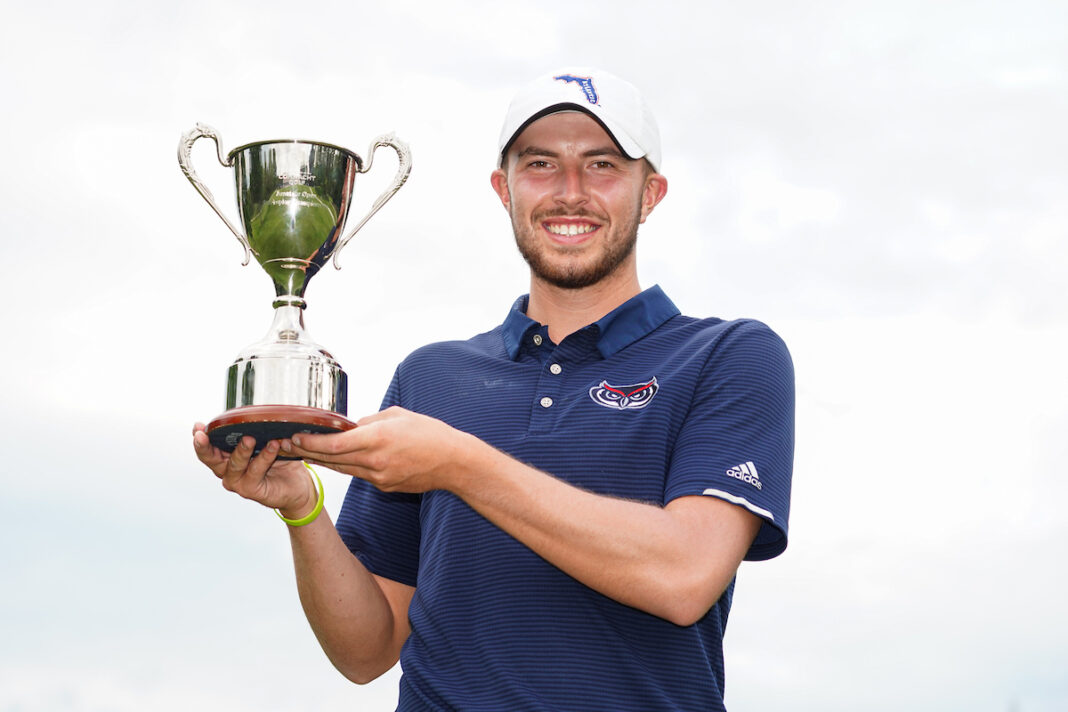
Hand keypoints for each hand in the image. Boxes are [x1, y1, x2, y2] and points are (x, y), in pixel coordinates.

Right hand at [192, 423, 317, 518]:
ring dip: (241, 450)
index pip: (209, 448)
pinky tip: (272, 446)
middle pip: (211, 459)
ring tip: (249, 438)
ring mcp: (238, 483)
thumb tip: (251, 412)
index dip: (201, 438)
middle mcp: (228, 471)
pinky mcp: (251, 490)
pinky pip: (256, 471)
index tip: (197, 426)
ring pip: (234, 465)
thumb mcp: (264, 442)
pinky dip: (264, 457)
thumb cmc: (278, 462)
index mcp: (226, 458)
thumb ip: (253, 431)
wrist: (296, 485)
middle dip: (206, 446)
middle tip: (203, 434)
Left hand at [282, 407, 476, 493]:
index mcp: (378, 439)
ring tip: (302, 452)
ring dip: (322, 461)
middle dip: (307, 451)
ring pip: (343, 469)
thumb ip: (369, 421)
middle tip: (286, 445)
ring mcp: (379, 477)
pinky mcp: (385, 486)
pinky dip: (346, 466)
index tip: (294, 437)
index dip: (310, 442)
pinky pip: (359, 474)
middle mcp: (375, 461)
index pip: (334, 444)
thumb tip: (351, 427)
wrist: (454, 463)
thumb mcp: (398, 415)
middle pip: (333, 459)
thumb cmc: (430, 433)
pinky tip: (335, 459)